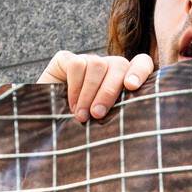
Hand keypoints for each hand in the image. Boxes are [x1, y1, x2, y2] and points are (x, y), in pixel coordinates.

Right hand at [37, 50, 154, 122]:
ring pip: (97, 65)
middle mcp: (108, 68)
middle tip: (98, 114)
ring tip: (82, 116)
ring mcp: (88, 61)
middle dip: (109, 92)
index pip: (141, 63)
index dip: (140, 71)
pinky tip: (71, 105)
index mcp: (124, 81)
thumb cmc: (86, 132)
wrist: (49, 128)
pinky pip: (77, 65)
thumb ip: (122, 117)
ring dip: (89, 93)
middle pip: (119, 65)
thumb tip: (138, 125)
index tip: (132, 87)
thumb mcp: (107, 126)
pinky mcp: (66, 59)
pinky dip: (74, 87)